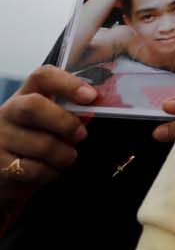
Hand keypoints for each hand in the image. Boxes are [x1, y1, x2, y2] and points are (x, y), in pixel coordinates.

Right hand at [0, 65, 91, 192]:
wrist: (5, 170)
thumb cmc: (37, 141)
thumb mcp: (51, 123)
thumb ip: (70, 114)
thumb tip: (91, 112)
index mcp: (26, 95)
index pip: (43, 77)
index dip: (68, 84)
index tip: (91, 96)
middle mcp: (8, 112)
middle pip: (33, 106)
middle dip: (65, 123)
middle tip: (81, 135)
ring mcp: (0, 137)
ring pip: (41, 144)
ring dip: (64, 155)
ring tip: (68, 158)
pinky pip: (34, 169)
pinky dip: (51, 173)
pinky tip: (51, 171)